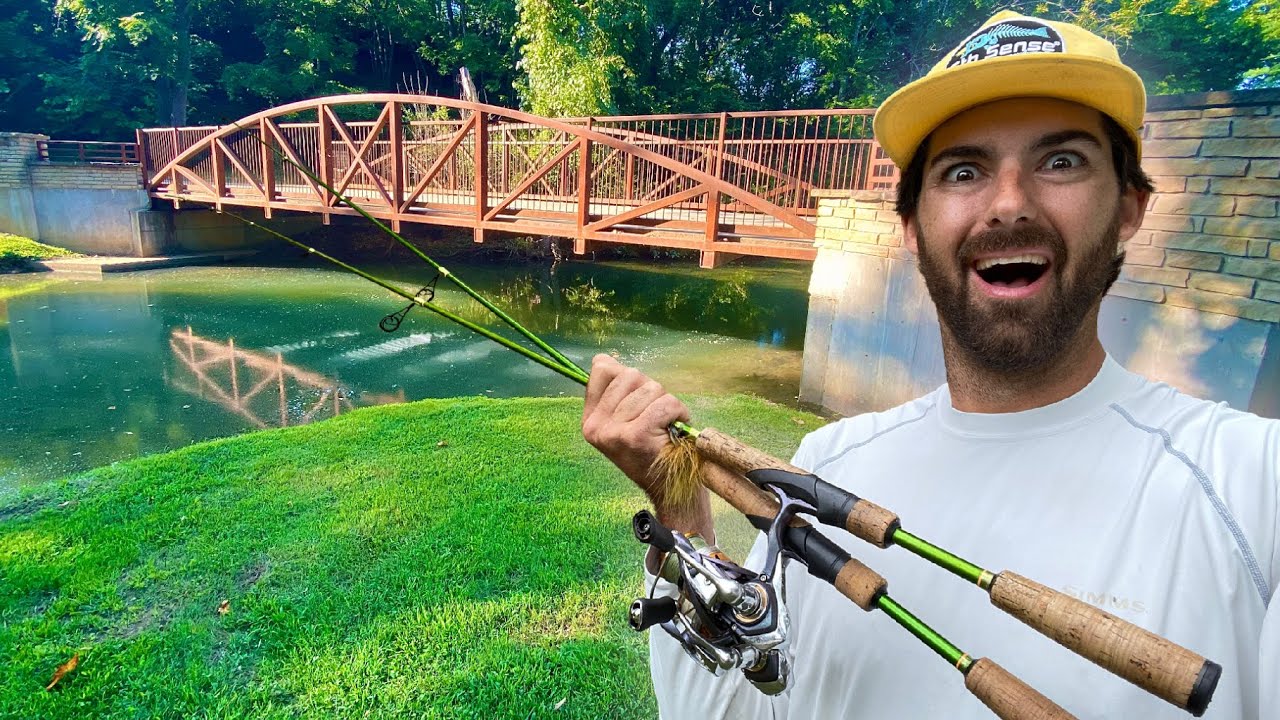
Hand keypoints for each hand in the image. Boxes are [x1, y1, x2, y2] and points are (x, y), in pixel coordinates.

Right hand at [582, 354, 711, 537]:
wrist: (670, 490)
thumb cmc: (654, 451)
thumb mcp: (625, 421)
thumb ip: (616, 391)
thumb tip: (604, 359)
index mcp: (590, 420)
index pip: (602, 369)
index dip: (628, 377)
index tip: (639, 402)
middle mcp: (595, 426)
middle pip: (630, 375)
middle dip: (652, 391)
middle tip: (657, 418)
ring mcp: (613, 432)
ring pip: (650, 388)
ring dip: (668, 403)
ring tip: (666, 426)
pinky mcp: (635, 436)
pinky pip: (664, 404)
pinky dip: (679, 411)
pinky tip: (676, 427)